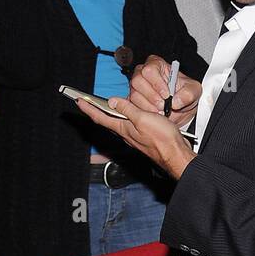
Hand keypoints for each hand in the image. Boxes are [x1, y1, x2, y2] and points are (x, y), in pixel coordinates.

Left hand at [76, 94, 194, 178]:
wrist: (175, 154)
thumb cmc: (162, 139)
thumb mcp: (142, 119)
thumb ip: (127, 109)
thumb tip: (112, 101)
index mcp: (123, 128)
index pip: (100, 116)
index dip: (88, 108)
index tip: (79, 100)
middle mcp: (126, 133)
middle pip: (105, 120)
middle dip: (94, 110)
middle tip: (85, 101)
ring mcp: (133, 136)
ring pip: (116, 122)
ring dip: (108, 113)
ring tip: (101, 105)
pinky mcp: (142, 137)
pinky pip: (128, 125)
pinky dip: (123, 117)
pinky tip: (126, 114)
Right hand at [129, 56, 201, 126]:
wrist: (181, 108)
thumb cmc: (185, 93)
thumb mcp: (194, 91)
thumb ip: (188, 94)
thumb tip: (175, 101)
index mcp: (157, 65)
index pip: (150, 69)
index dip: (157, 83)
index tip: (167, 95)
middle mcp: (144, 73)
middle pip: (138, 81)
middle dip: (152, 96)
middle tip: (163, 105)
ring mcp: (137, 87)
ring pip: (134, 95)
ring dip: (148, 106)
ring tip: (161, 111)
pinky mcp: (134, 100)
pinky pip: (133, 106)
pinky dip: (144, 113)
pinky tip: (155, 114)